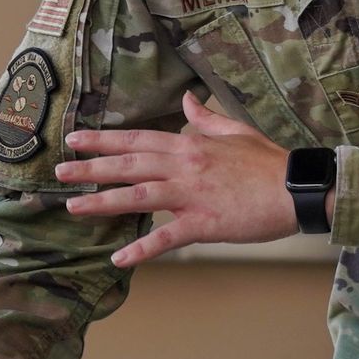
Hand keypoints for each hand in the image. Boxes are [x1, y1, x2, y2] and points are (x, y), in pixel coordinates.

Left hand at [55, 91, 298, 266]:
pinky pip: (167, 237)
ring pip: (138, 196)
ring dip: (102, 202)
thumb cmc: (270, 162)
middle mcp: (184, 166)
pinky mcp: (205, 223)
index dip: (104, 140)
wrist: (298, 188)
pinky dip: (142, 249)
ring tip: (73, 208)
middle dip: (91, 168)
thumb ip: (206, 118)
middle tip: (60, 171)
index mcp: (190, 144)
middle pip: (128, 166)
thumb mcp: (236, 130)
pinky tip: (119, 258)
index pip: (138, 140)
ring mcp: (192, 195)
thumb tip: (188, 100)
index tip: (76, 139)